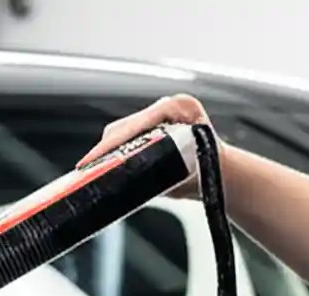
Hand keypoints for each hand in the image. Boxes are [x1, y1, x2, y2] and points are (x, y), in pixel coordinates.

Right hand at [75, 94, 216, 199]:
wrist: (222, 175)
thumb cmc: (212, 171)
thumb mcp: (191, 171)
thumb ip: (167, 171)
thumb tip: (138, 174)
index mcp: (181, 107)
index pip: (138, 123)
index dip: (115, 141)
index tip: (97, 157)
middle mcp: (168, 107)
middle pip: (124, 125)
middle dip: (105, 148)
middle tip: (87, 167)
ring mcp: (158, 116)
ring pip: (121, 130)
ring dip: (106, 151)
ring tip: (90, 169)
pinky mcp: (150, 129)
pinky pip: (124, 136)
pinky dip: (112, 152)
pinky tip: (99, 166)